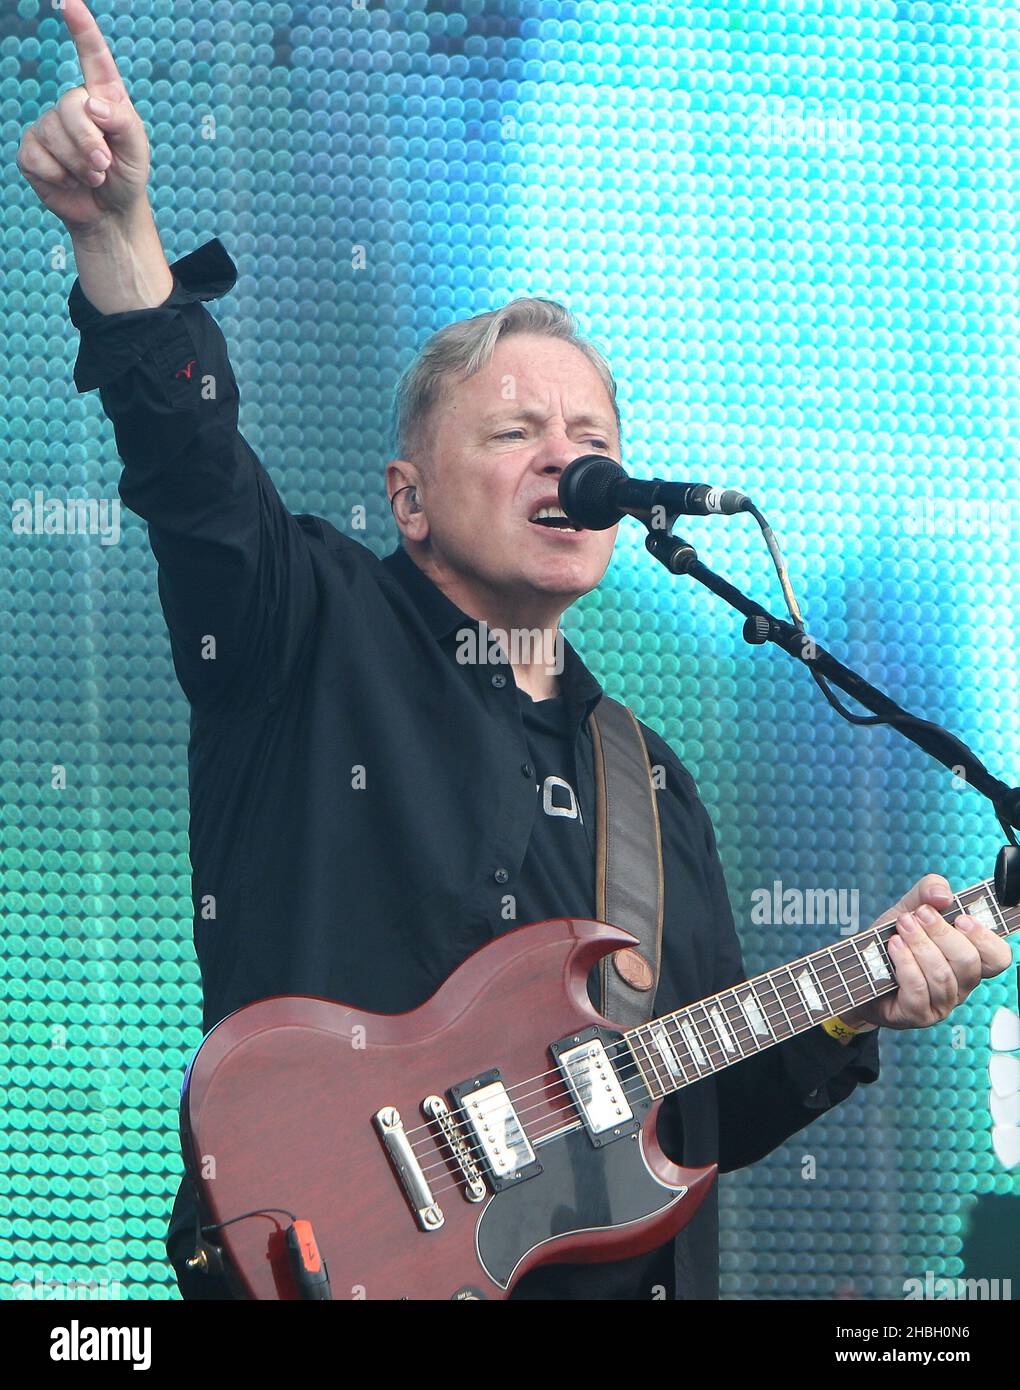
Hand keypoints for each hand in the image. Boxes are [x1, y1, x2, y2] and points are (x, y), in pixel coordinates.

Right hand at [16, 0, 150, 234]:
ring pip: (54, 134)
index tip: (71, 3)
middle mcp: (74, 106)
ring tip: (92, 176)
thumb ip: (123, 123)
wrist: (110, 213)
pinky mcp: (34, 152)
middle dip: (89, 141)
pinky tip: (70, 182)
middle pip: (70, 106)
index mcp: (103, 97)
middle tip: (104, 165)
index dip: (82, 29)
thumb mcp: (138, 150)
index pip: (93, 57)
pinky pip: (38, 157)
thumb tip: (94, 105)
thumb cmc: (126, 176)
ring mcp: (50, 126)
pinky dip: (59, 176)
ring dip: (78, 164)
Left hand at [840, 874, 1012, 1031]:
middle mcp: (961, 984)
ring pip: (942, 976)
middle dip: (942, 933)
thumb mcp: (910, 908)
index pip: (998, 957)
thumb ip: (929, 891)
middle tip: (919, 915)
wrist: (859, 969)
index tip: (961, 918)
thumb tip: (943, 895)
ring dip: (920, 945)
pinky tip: (893, 946)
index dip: (985, 938)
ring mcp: (941, 1003)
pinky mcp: (917, 1014)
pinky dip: (905, 963)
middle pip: (968, 962)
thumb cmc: (893, 940)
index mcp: (968, 959)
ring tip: (902, 926)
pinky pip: (918, 989)